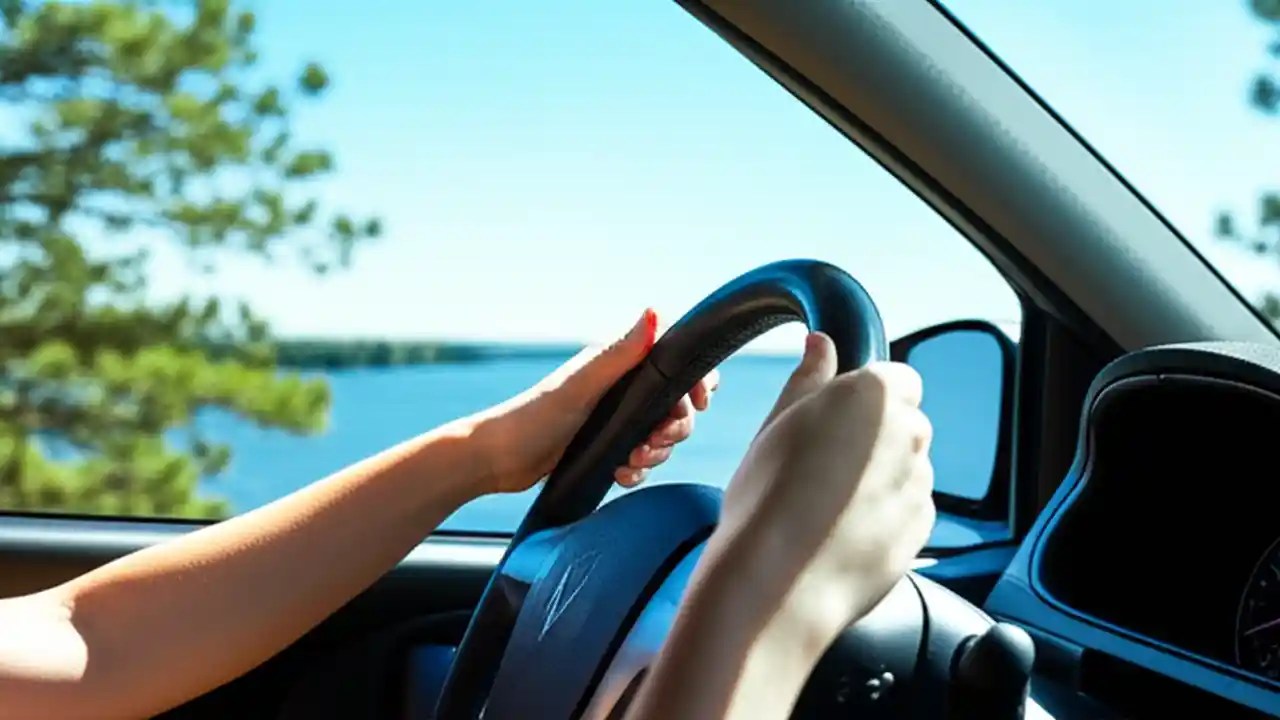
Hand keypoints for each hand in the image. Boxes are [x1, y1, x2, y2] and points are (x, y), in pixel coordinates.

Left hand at [474, 309, 718, 493]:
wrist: (497, 459)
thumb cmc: (533, 415)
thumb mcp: (581, 385)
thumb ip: (620, 353)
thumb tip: (655, 312)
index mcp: (618, 363)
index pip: (674, 362)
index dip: (697, 381)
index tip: (700, 403)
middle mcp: (621, 387)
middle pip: (675, 405)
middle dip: (674, 427)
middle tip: (653, 441)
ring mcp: (615, 418)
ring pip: (660, 435)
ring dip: (656, 452)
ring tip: (633, 461)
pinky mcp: (606, 447)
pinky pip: (641, 459)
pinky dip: (638, 469)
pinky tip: (622, 474)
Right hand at [707, 332, 933, 651]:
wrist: (777, 581)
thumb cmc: (767, 498)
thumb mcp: (776, 424)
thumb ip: (809, 378)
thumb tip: (821, 344)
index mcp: (876, 396)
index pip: (895, 378)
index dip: (864, 398)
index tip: (833, 419)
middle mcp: (910, 436)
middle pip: (904, 424)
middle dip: (874, 438)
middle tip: (821, 463)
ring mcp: (919, 487)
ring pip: (906, 470)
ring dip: (879, 480)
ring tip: (826, 506)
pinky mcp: (921, 532)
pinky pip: (907, 512)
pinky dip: (883, 518)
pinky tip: (840, 533)